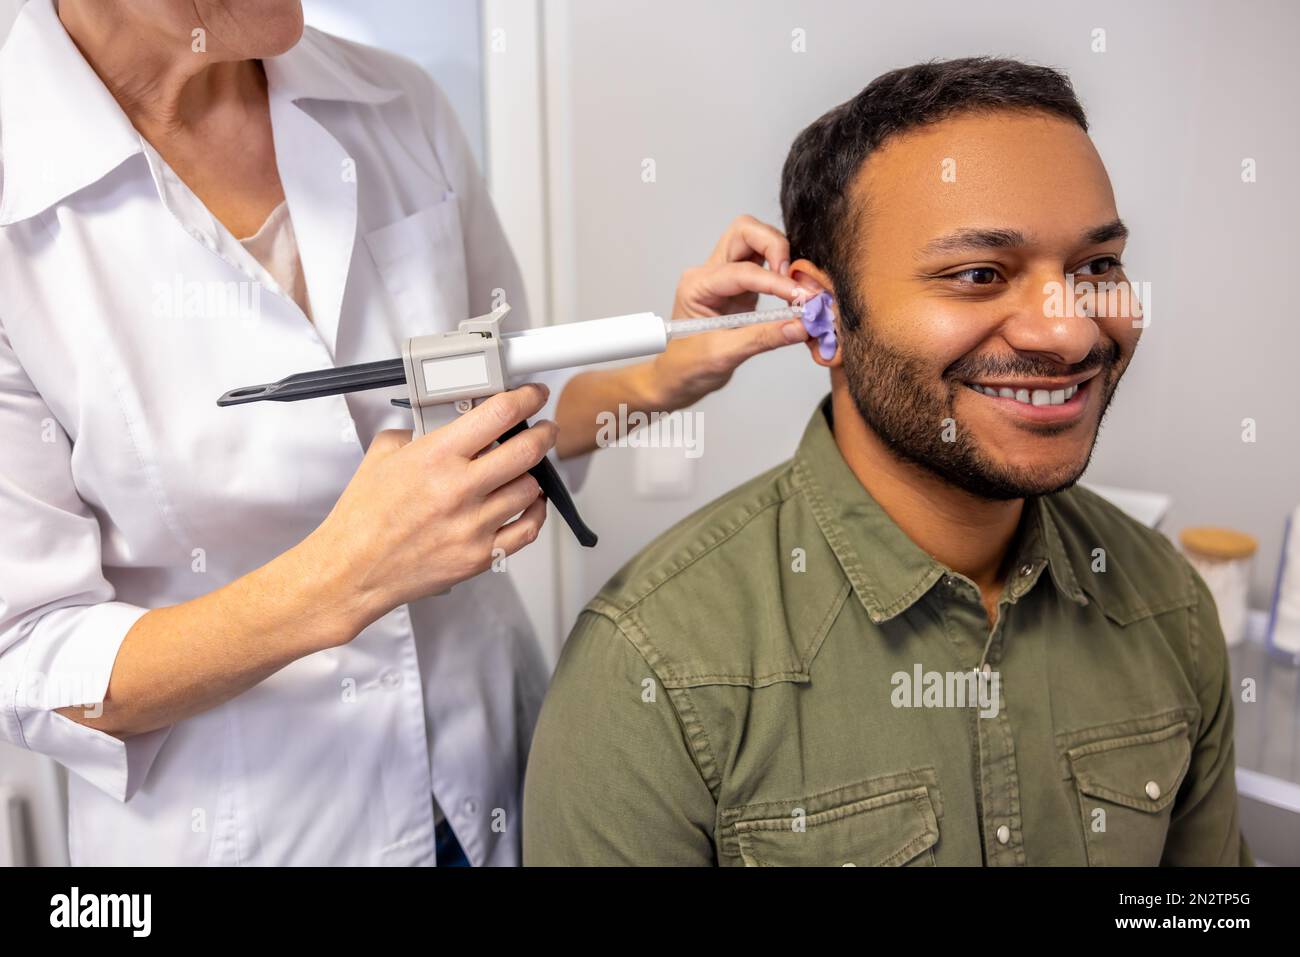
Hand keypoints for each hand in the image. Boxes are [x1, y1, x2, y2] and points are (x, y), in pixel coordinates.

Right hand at [307, 383, 556, 634]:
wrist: (351, 570)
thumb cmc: (362, 519)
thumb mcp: (381, 456)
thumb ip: (416, 433)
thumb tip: (442, 424)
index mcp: (436, 456)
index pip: (498, 414)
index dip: (527, 397)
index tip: (534, 395)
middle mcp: (459, 488)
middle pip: (527, 450)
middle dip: (544, 433)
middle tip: (544, 429)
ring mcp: (473, 524)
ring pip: (530, 488)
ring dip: (532, 474)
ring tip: (524, 470)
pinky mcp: (479, 555)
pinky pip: (528, 530)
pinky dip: (535, 513)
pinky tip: (530, 504)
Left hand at [647, 215, 808, 409]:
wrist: (677, 380)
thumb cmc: (686, 367)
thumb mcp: (723, 356)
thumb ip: (763, 338)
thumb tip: (801, 326)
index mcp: (697, 285)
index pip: (742, 271)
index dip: (776, 282)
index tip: (802, 298)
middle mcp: (710, 273)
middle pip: (745, 232)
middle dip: (775, 245)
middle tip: (795, 279)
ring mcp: (727, 278)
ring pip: (756, 242)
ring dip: (781, 256)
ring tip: (798, 289)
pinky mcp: (742, 290)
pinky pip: (766, 267)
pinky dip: (784, 274)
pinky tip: (796, 296)